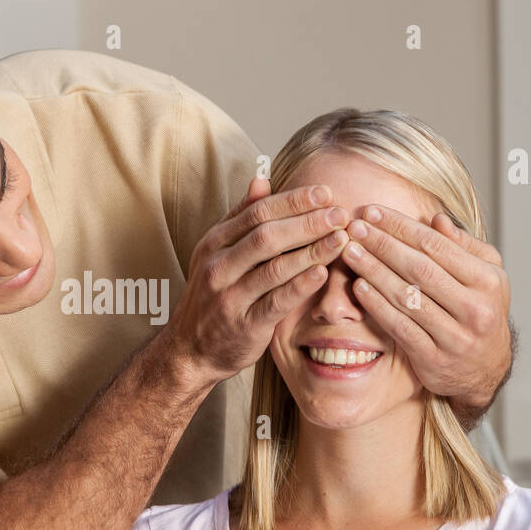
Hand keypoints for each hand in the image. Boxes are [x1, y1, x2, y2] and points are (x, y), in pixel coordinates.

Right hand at [167, 176, 349, 385]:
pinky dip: (300, 286)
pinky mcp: (244, 325)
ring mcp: (229, 297)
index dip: (293, 201)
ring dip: (311, 251)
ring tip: (341, 238)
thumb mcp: (217, 252)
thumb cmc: (211, 296)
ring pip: (274, 268)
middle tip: (339, 214)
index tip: (324, 192)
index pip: (257, 212)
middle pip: (267, 236)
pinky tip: (323, 273)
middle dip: (307, 222)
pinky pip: (276, 302)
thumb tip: (262, 179)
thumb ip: (240, 218)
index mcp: (214, 243)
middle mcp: (218, 267)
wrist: (189, 349)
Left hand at [339, 205, 511, 414]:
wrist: (485, 369)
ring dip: (373, 271)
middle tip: (355, 228)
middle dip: (382, 245)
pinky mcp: (433, 359)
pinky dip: (377, 305)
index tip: (373, 212)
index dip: (401, 226)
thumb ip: (463, 247)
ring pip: (406, 297)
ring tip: (350, 252)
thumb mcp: (485, 276)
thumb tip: (436, 219)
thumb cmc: (481, 310)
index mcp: (488, 280)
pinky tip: (358, 286)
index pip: (436, 246)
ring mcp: (454, 336)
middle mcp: (474, 308)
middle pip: (419, 269)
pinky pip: (399, 327)